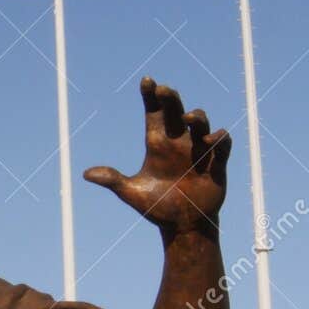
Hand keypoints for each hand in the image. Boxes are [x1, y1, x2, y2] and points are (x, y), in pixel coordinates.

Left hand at [84, 77, 230, 234]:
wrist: (183, 226)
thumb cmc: (157, 208)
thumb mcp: (132, 193)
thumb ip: (113, 180)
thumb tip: (86, 174)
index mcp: (158, 145)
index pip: (154, 114)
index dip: (151, 97)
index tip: (147, 81)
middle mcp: (179, 142)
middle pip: (176, 112)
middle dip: (171, 99)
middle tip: (164, 90)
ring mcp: (198, 151)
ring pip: (200, 123)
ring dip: (197, 117)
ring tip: (188, 118)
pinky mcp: (216, 163)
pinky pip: (222, 143)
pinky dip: (219, 138)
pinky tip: (209, 141)